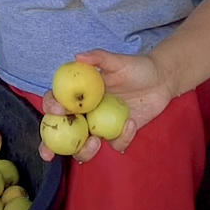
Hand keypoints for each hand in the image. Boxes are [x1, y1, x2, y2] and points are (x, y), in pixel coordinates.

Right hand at [35, 49, 175, 162]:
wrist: (161, 80)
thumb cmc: (136, 67)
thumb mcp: (118, 61)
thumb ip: (99, 57)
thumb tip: (78, 56)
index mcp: (80, 95)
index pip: (56, 102)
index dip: (51, 107)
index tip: (58, 110)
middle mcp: (86, 113)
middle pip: (62, 133)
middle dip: (49, 146)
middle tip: (48, 153)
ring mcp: (101, 127)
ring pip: (84, 147)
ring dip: (84, 152)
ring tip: (95, 142)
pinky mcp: (119, 135)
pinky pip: (115, 144)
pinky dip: (122, 138)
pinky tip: (131, 123)